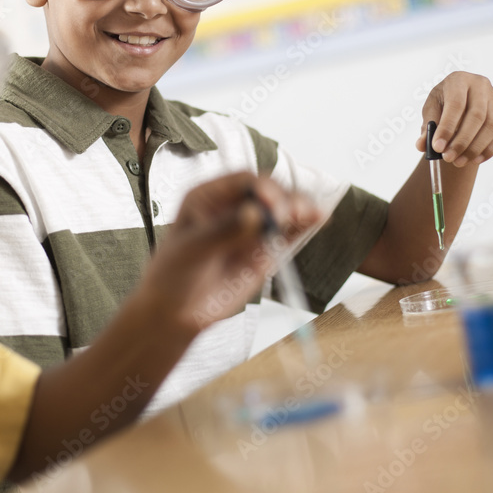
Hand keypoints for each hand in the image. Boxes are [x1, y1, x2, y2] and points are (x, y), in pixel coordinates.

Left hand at [141, 172, 319, 335]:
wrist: (176, 311)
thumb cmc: (173, 273)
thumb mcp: (193, 248)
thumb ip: (224, 231)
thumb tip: (255, 213)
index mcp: (210, 195)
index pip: (243, 181)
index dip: (262, 187)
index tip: (271, 204)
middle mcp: (234, 206)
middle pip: (269, 191)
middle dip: (285, 198)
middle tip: (289, 215)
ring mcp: (252, 227)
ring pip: (284, 209)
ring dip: (300, 207)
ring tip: (313, 214)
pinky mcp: (265, 249)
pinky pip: (289, 232)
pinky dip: (304, 225)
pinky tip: (319, 218)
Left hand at [414, 72, 492, 166]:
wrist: (462, 103)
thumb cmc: (444, 104)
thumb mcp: (431, 111)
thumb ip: (426, 127)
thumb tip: (422, 145)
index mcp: (459, 80)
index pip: (456, 104)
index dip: (447, 127)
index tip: (437, 147)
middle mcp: (481, 85)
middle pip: (477, 116)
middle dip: (462, 141)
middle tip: (448, 158)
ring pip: (491, 126)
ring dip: (475, 148)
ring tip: (459, 161)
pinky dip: (490, 149)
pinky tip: (475, 159)